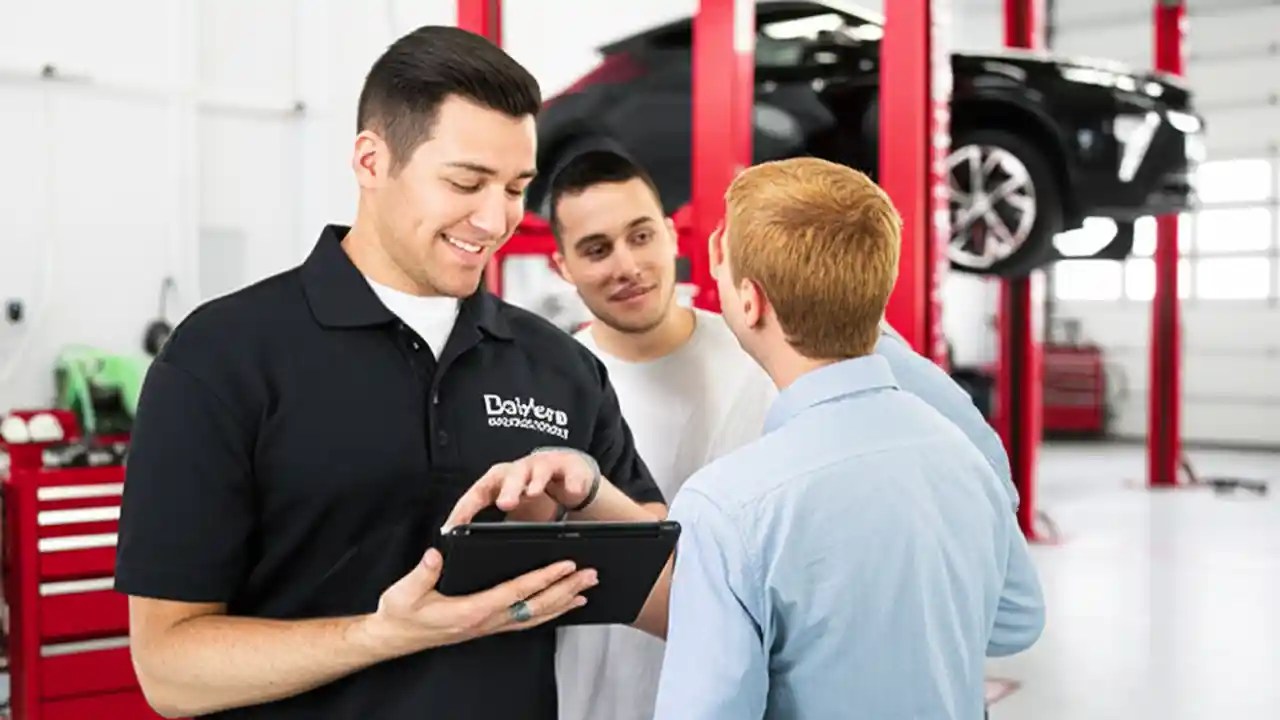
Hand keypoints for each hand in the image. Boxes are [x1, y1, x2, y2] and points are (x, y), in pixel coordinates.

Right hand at [355, 548, 597, 656]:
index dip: (543, 578)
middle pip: (535, 605)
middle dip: (566, 589)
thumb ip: (422, 573)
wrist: (395, 636)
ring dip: (563, 601)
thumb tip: (436, 555)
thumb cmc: (401, 613)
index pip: (516, 591)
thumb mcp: (405, 592)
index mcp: (471, 610)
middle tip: (591, 575)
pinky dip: (548, 611)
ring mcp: (490, 625)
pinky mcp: (489, 625)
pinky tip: (562, 604)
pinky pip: (525, 620)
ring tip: (586, 588)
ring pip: (535, 615)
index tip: (566, 564)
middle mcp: (487, 621)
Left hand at [442, 449, 599, 531]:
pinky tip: (572, 492)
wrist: (567, 474)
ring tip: (532, 493)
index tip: (453, 528)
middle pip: (509, 477)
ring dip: (535, 481)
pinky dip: (572, 483)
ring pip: (538, 471)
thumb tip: (474, 557)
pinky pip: (571, 475)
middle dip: (507, 490)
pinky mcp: (569, 469)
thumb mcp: (513, 513)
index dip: (464, 510)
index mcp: (498, 482)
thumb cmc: (534, 496)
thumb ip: (496, 528)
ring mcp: (544, 467)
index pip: (476, 495)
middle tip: (504, 504)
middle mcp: (519, 471)